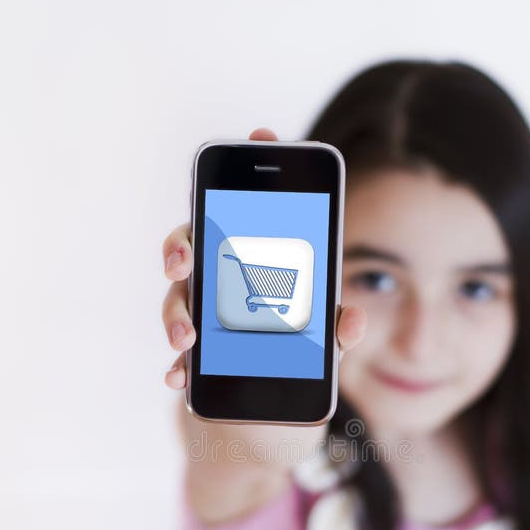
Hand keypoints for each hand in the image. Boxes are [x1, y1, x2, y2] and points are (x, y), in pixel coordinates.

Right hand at [162, 127, 366, 390]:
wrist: (274, 394)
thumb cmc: (295, 347)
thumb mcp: (323, 335)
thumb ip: (336, 326)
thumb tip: (353, 319)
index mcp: (246, 257)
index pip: (240, 207)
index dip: (251, 169)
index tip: (262, 136)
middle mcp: (214, 277)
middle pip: (189, 247)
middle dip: (181, 250)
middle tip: (184, 262)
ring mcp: (199, 315)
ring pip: (178, 302)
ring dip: (176, 316)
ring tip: (187, 338)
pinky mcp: (194, 357)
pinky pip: (179, 359)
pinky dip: (176, 367)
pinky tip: (178, 376)